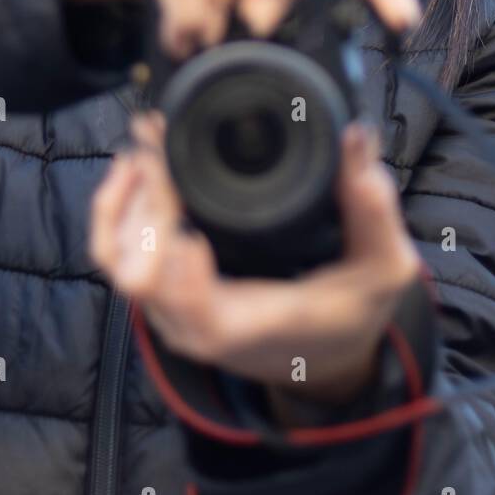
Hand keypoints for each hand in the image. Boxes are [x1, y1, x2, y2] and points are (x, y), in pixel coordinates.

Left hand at [89, 111, 423, 409]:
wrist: (324, 356)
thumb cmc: (350, 313)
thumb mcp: (382, 268)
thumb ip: (374, 210)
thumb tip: (356, 138)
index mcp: (249, 324)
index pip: (193, 310)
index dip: (180, 274)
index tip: (192, 230)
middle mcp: (196, 323)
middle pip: (139, 274)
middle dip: (146, 207)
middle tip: (165, 145)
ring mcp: (171, 308)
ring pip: (117, 259)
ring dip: (124, 201)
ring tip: (149, 146)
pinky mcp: (160, 289)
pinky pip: (115, 254)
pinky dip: (112, 211)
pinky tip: (131, 168)